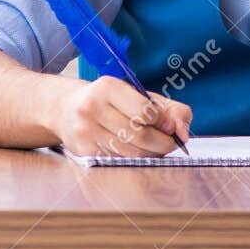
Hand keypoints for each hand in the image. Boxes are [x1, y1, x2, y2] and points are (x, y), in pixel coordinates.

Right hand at [46, 76, 192, 156]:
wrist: (66, 109)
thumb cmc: (110, 102)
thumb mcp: (138, 95)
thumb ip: (170, 110)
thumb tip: (183, 132)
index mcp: (108, 87)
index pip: (145, 111)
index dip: (165, 123)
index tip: (171, 127)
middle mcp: (92, 108)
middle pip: (139, 135)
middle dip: (162, 144)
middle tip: (170, 143)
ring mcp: (85, 131)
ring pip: (130, 152)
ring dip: (150, 155)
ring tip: (155, 148)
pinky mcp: (83, 151)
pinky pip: (119, 161)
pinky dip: (134, 160)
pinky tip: (136, 153)